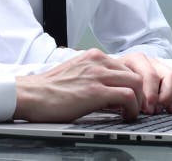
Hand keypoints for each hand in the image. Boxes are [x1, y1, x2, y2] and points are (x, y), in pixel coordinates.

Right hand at [13, 49, 143, 122]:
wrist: (32, 94)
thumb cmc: (49, 89)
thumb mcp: (76, 73)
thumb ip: (94, 75)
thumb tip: (111, 91)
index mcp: (93, 56)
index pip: (126, 66)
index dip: (132, 84)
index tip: (131, 97)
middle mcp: (97, 61)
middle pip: (135, 73)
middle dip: (140, 92)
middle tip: (136, 107)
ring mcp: (97, 75)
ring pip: (136, 82)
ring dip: (139, 101)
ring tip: (132, 113)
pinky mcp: (96, 91)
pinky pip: (127, 96)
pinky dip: (132, 108)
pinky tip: (126, 116)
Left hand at [117, 53, 171, 113]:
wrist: (114, 77)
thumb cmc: (114, 82)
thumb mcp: (114, 83)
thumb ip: (124, 90)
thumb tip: (136, 105)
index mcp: (136, 59)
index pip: (151, 75)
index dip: (151, 94)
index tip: (147, 108)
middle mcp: (152, 62)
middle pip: (170, 76)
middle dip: (167, 96)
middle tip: (157, 110)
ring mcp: (163, 69)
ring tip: (168, 110)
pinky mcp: (171, 79)